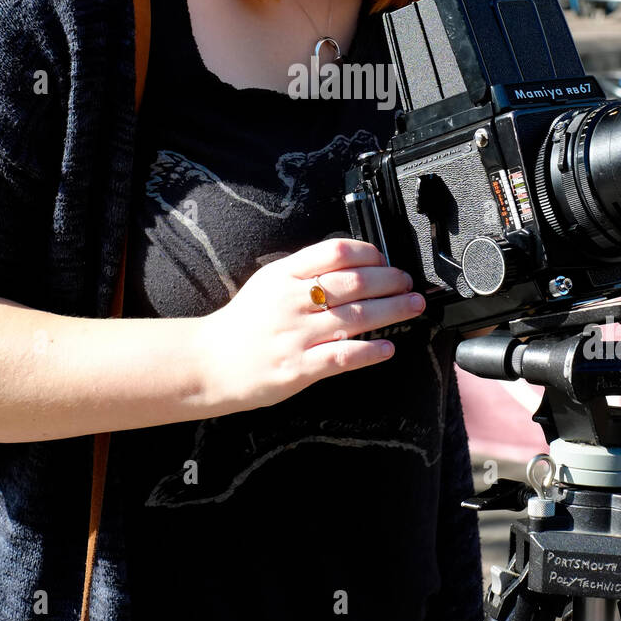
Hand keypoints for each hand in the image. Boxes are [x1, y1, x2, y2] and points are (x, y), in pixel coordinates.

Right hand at [197, 237, 425, 413]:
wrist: (208, 362)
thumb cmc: (244, 323)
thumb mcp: (268, 283)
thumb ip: (304, 272)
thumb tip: (352, 263)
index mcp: (284, 275)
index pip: (335, 252)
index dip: (369, 253)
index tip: (386, 260)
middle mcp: (291, 301)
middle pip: (353, 283)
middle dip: (390, 281)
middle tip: (409, 284)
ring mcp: (296, 335)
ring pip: (355, 317)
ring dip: (392, 310)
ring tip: (412, 307)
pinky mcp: (299, 368)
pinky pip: (343, 357)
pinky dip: (370, 352)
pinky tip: (387, 349)